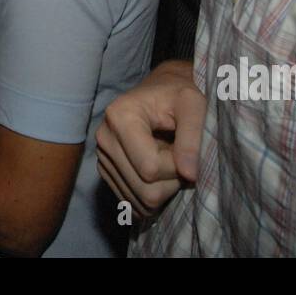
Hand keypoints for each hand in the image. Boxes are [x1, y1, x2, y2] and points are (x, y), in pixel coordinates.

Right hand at [96, 59, 204, 217]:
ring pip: (139, 202)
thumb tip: (189, 175)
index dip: (177, 167)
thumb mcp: (193, 105)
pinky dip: (151, 194)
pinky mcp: (105, 171)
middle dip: (171, 182)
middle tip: (179, 158)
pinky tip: (157, 171)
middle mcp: (104, 139)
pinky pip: (132, 203)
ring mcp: (102, 157)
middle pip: (144, 190)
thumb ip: (192, 138)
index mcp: (120, 117)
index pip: (150, 168)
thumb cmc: (178, 95)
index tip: (186, 150)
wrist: (159, 92)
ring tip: (167, 161)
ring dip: (163, 189)